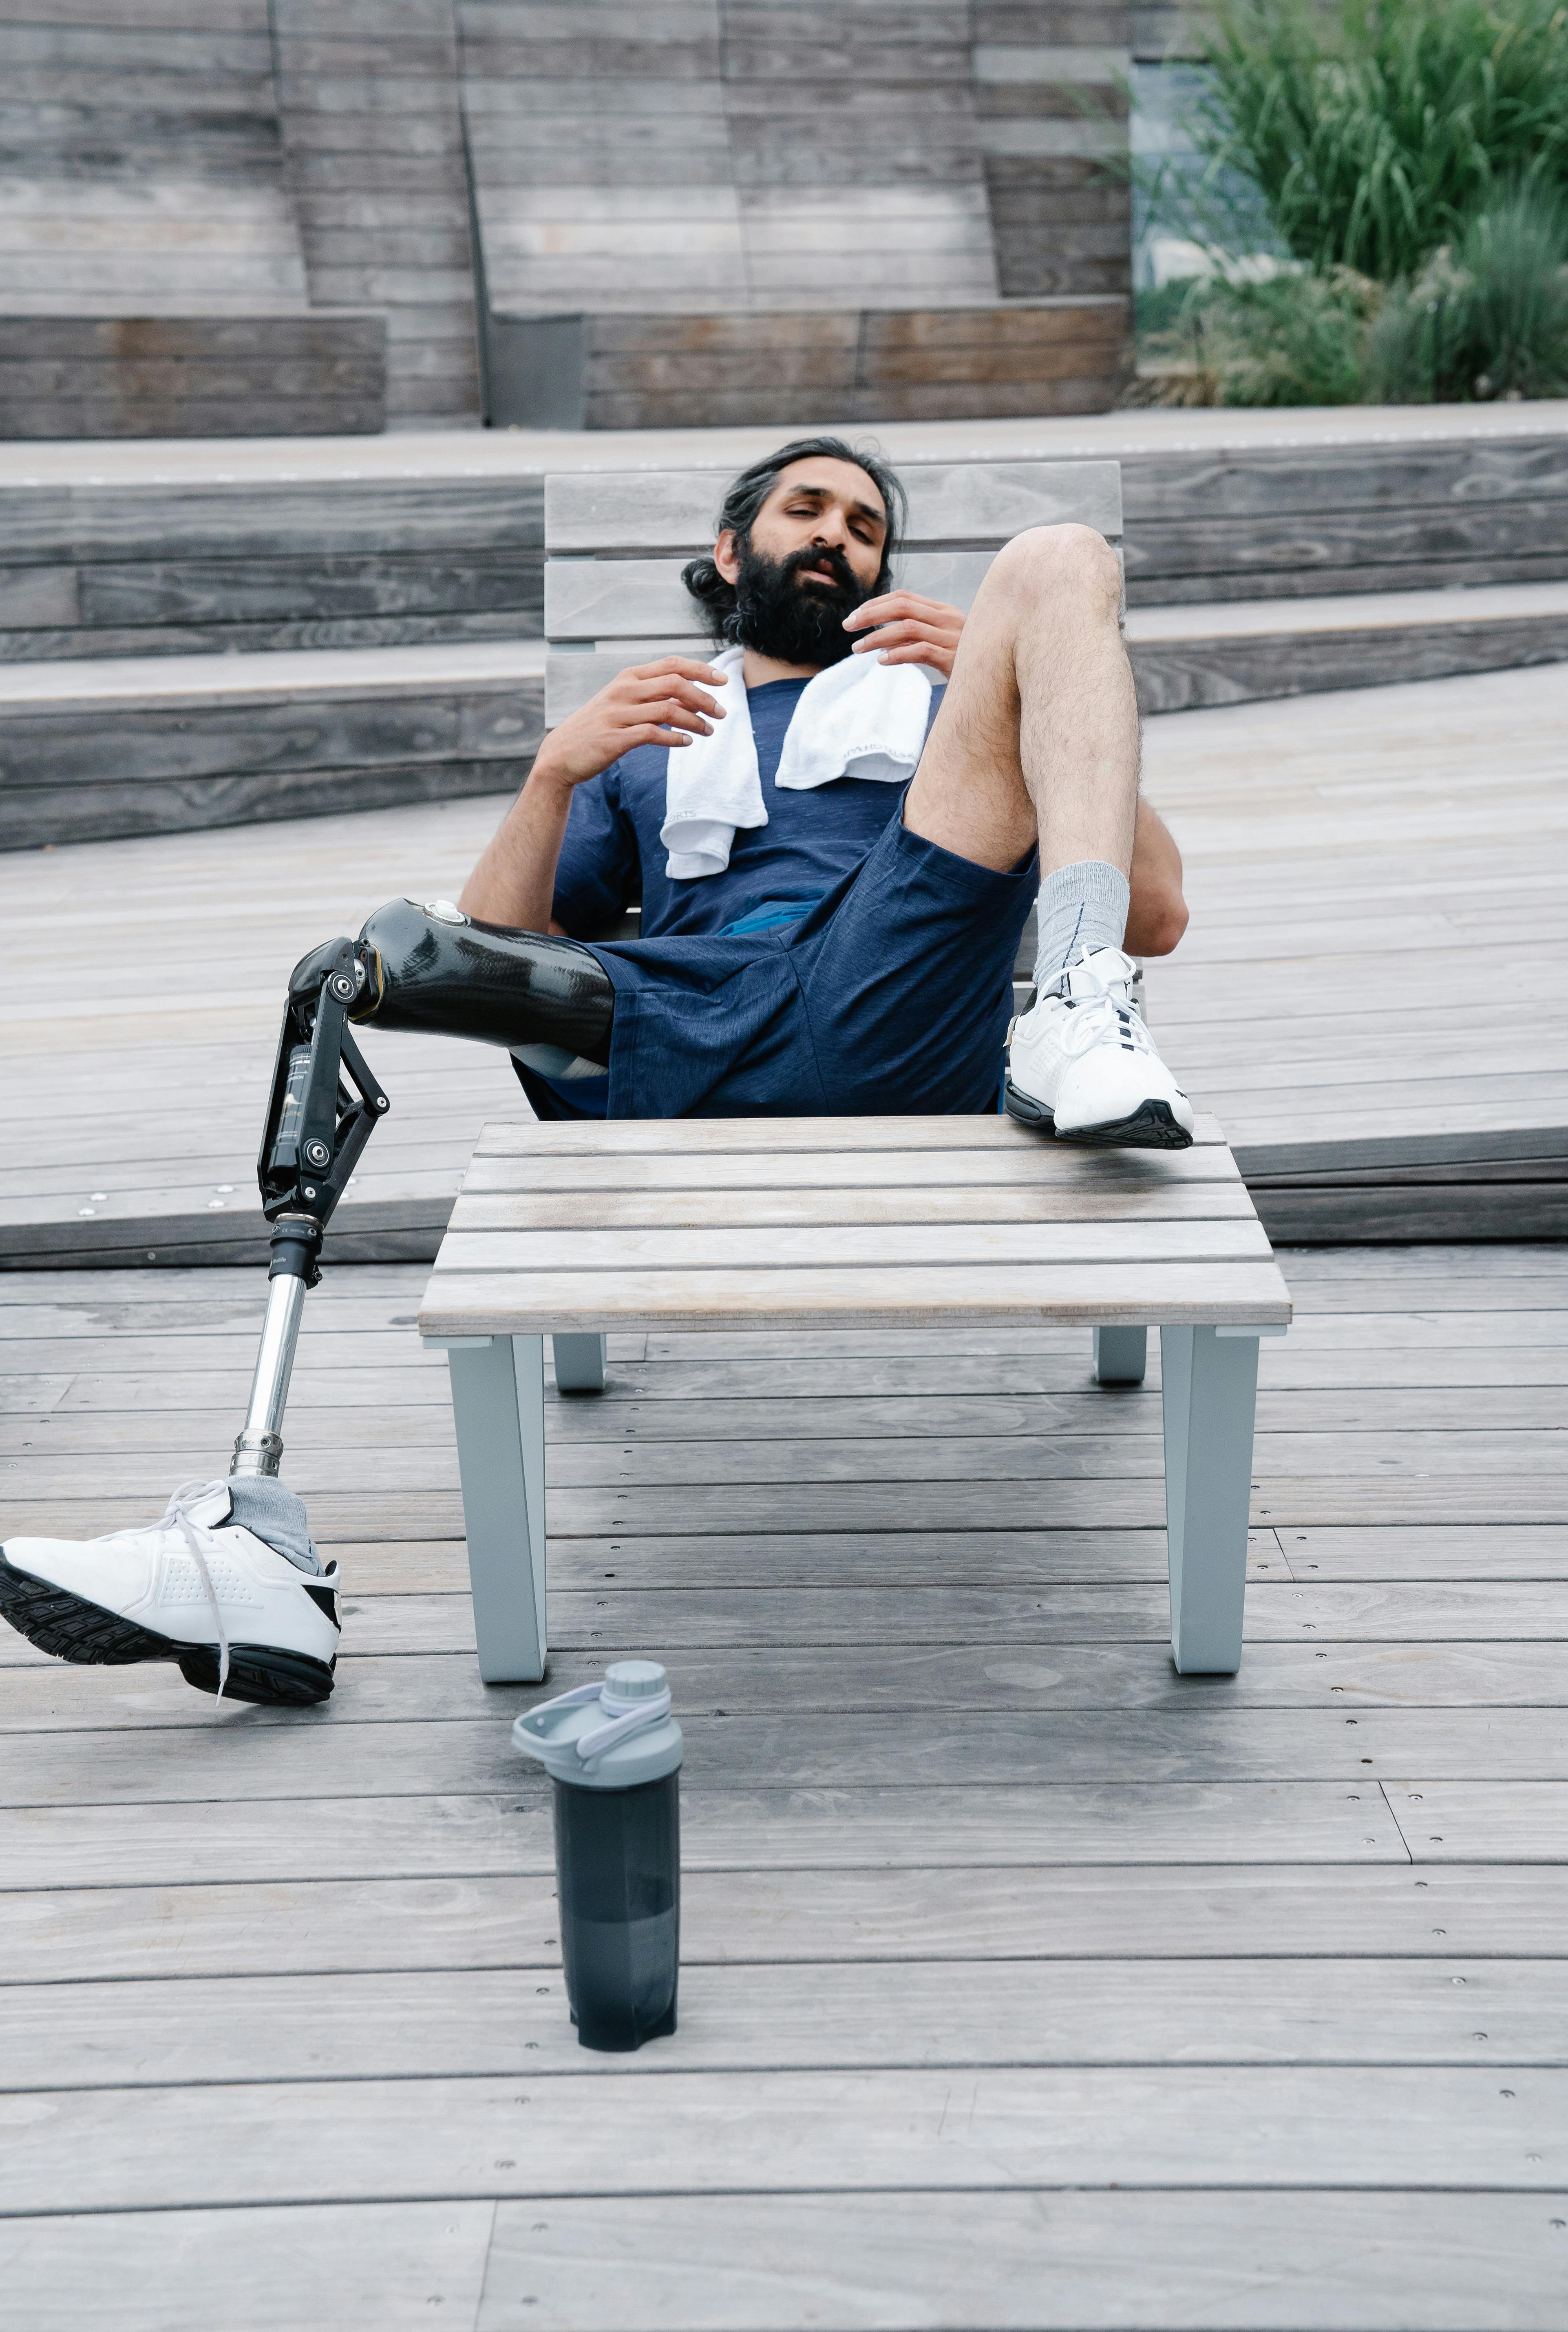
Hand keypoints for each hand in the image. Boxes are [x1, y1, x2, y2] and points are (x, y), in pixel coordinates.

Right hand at [533, 655, 726, 788]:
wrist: (562, 754)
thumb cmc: (600, 727)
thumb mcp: (625, 704)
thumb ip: (655, 697)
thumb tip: (694, 697)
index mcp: (628, 677)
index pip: (672, 664)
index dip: (701, 670)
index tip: (723, 680)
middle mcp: (623, 691)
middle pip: (674, 684)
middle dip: (704, 697)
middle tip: (722, 712)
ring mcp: (618, 714)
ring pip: (667, 710)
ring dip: (694, 721)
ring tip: (709, 731)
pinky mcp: (615, 739)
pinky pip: (652, 735)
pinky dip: (675, 739)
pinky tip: (687, 742)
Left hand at [842, 591, 964, 679]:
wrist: (1000, 680)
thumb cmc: (966, 663)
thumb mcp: (943, 642)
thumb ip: (918, 635)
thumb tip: (884, 642)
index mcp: (944, 612)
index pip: (904, 597)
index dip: (876, 603)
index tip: (855, 615)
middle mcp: (948, 619)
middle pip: (901, 607)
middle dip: (870, 615)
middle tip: (848, 626)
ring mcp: (953, 638)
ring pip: (907, 628)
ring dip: (878, 637)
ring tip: (857, 648)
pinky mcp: (955, 658)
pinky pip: (921, 651)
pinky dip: (898, 654)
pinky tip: (882, 661)